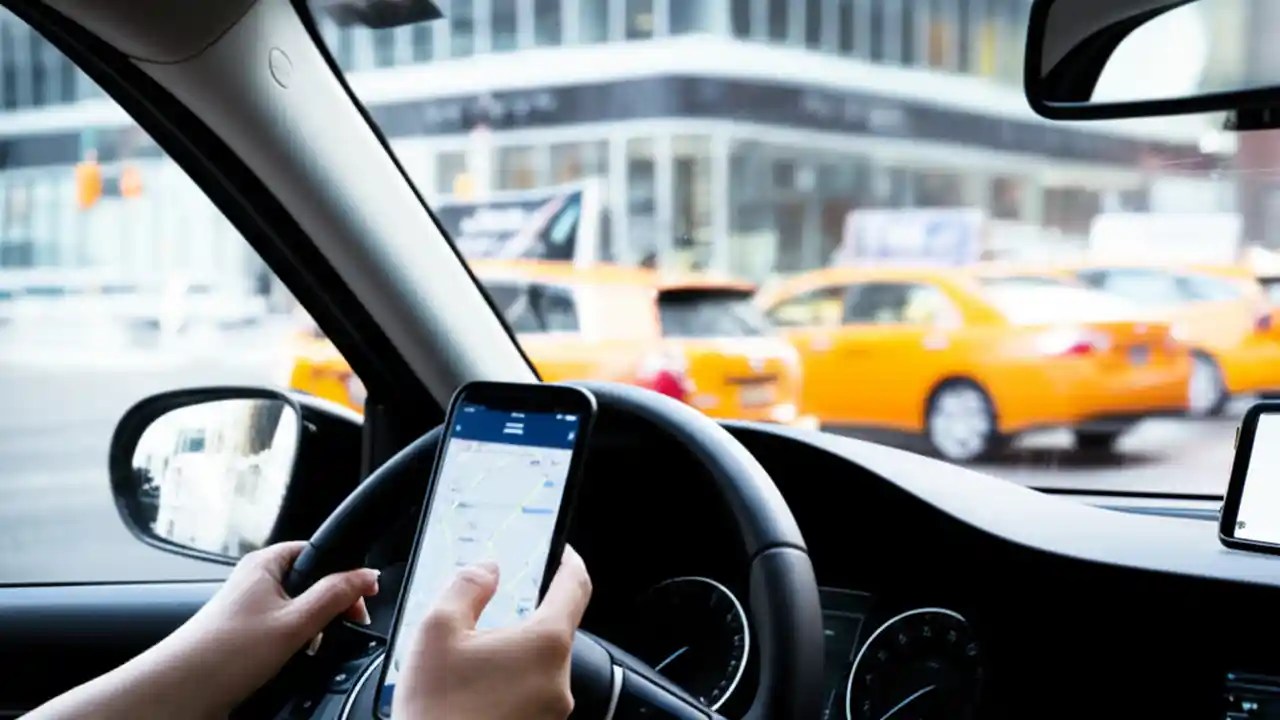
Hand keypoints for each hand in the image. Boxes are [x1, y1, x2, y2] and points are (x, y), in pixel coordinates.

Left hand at [26, 541, 378, 719]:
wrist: (181, 691)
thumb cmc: (224, 653)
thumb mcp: (294, 622)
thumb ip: (335, 595)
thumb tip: (367, 576)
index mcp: (265, 563)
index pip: (319, 551)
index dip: (345, 573)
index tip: (361, 598)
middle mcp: (256, 580)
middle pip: (312, 581)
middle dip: (331, 605)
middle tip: (343, 624)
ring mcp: (250, 607)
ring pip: (299, 608)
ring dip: (313, 627)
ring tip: (309, 646)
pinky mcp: (246, 633)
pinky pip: (284, 629)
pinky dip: (295, 642)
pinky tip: (292, 657)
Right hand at [392, 546, 592, 719]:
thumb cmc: (436, 713)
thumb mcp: (436, 633)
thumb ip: (466, 587)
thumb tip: (487, 569)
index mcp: (545, 644)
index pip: (576, 586)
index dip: (568, 560)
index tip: (559, 550)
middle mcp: (559, 680)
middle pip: (552, 629)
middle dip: (520, 617)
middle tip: (484, 614)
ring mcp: (553, 712)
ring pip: (539, 666)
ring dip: (511, 656)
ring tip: (468, 662)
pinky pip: (531, 695)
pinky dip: (508, 684)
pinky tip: (473, 690)